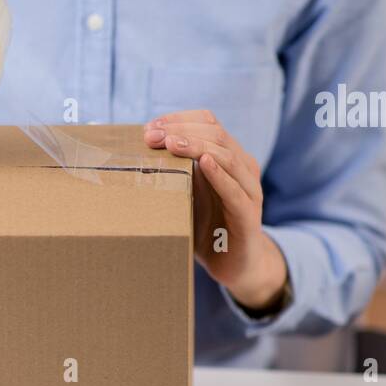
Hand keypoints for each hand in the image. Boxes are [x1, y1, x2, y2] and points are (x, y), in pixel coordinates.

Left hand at [145, 110, 287, 312]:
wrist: (235, 265)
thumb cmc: (207, 227)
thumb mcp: (187, 193)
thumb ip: (174, 172)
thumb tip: (136, 154)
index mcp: (228, 157)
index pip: (209, 123)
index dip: (179, 120)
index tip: (149, 128)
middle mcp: (243, 168)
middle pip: (216, 134)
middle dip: (180, 131)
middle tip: (151, 137)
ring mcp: (249, 190)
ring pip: (227, 156)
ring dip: (196, 147)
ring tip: (170, 144)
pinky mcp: (248, 215)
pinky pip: (235, 190)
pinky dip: (219, 175)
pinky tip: (203, 164)